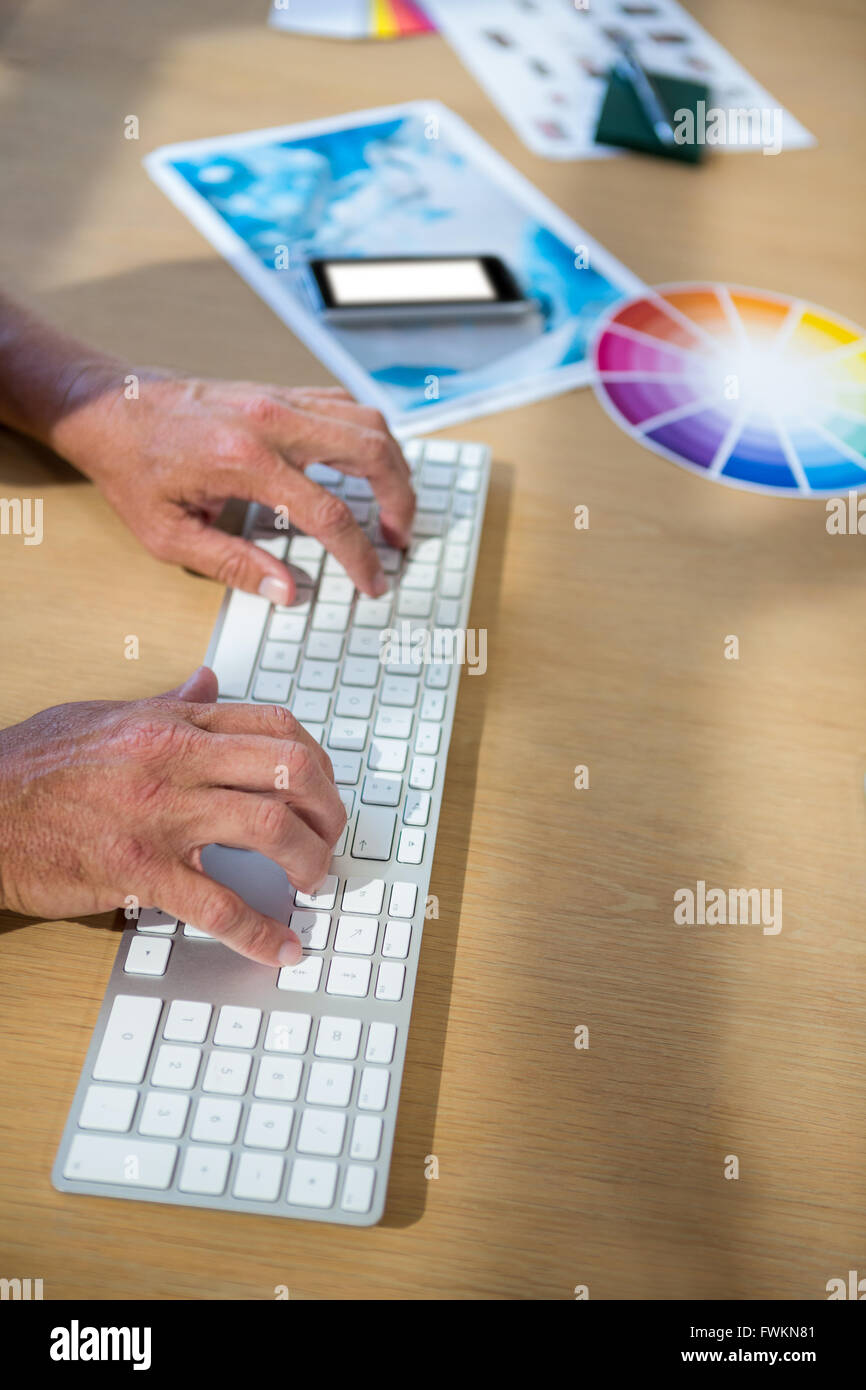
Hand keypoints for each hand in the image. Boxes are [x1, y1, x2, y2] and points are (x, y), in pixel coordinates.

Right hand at [0, 667, 344, 964]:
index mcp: (173, 723)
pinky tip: (281, 948)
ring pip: (270, 828)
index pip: (276, 726)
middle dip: (328, 808)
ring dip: (310, 861)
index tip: (324, 789)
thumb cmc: (37, 765)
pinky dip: (260, 933)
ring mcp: (160, 815)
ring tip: (315, 882)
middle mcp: (176, 760)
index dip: (317, 761)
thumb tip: (210, 682)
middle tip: (331, 838)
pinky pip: (218, 905)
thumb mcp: (107, 715)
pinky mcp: (138, 871)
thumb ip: (169, 704)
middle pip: (290, 769)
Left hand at [51, 366, 414, 603]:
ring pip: (366, 419)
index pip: (328, 513)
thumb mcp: (169, 535)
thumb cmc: (133, 470)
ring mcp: (278, 398)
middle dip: (399, 500)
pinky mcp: (278, 391)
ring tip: (394, 506)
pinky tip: (365, 468)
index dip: (360, 555)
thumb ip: (234, 565)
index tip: (374, 582)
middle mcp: (270, 420)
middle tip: (400, 540)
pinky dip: (368, 436)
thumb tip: (288, 591)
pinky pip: (344, 404)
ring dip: (393, 465)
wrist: (107, 408)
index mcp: (243, 461)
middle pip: (369, 451)